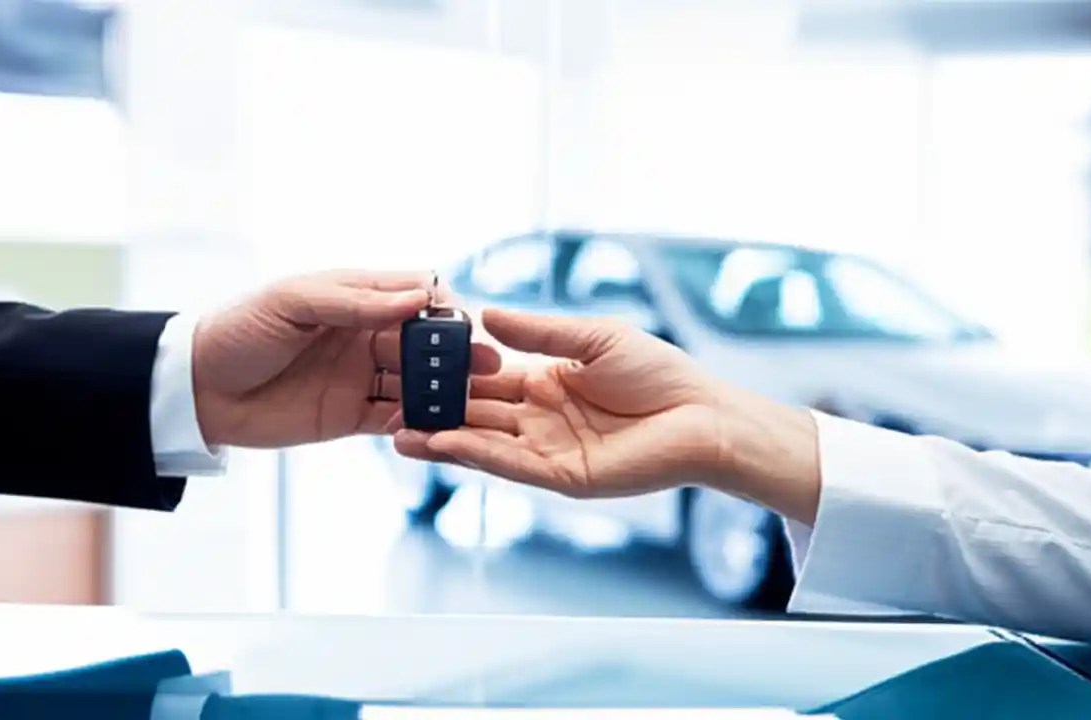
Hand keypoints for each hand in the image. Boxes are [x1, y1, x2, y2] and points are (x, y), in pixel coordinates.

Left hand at [191, 270, 500, 447]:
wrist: (194, 389)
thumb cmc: (237, 331)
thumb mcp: (292, 303)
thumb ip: (354, 302)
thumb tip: (417, 297)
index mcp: (355, 297)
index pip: (416, 294)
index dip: (445, 308)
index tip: (464, 323)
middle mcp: (365, 334)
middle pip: (427, 341)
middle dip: (458, 353)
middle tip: (485, 366)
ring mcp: (361, 375)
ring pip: (418, 381)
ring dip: (443, 389)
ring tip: (466, 401)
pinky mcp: (351, 415)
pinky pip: (395, 418)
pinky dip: (417, 422)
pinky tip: (432, 427)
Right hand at [394, 309, 821, 523]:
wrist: (703, 415)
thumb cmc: (657, 372)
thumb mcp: (591, 337)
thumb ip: (538, 330)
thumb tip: (484, 315)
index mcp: (544, 381)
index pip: (485, 379)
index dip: (450, 375)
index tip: (411, 365)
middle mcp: (540, 418)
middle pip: (476, 414)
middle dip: (434, 411)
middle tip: (388, 405)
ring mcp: (548, 449)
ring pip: (484, 443)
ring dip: (442, 440)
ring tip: (398, 434)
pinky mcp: (563, 476)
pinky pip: (511, 465)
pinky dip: (475, 456)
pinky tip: (442, 446)